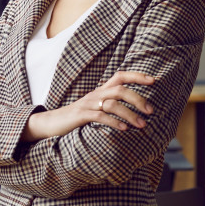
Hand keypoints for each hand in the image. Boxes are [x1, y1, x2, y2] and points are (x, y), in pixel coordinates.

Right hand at [23, 72, 155, 141]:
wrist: (50, 123)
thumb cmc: (76, 118)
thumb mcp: (95, 109)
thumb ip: (110, 106)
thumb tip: (132, 110)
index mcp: (100, 91)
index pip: (120, 76)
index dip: (137, 76)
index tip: (154, 80)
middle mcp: (96, 94)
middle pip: (120, 90)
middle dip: (138, 99)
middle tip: (151, 111)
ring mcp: (87, 104)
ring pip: (112, 104)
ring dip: (129, 114)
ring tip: (141, 125)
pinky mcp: (80, 115)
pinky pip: (99, 116)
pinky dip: (113, 122)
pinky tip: (123, 129)